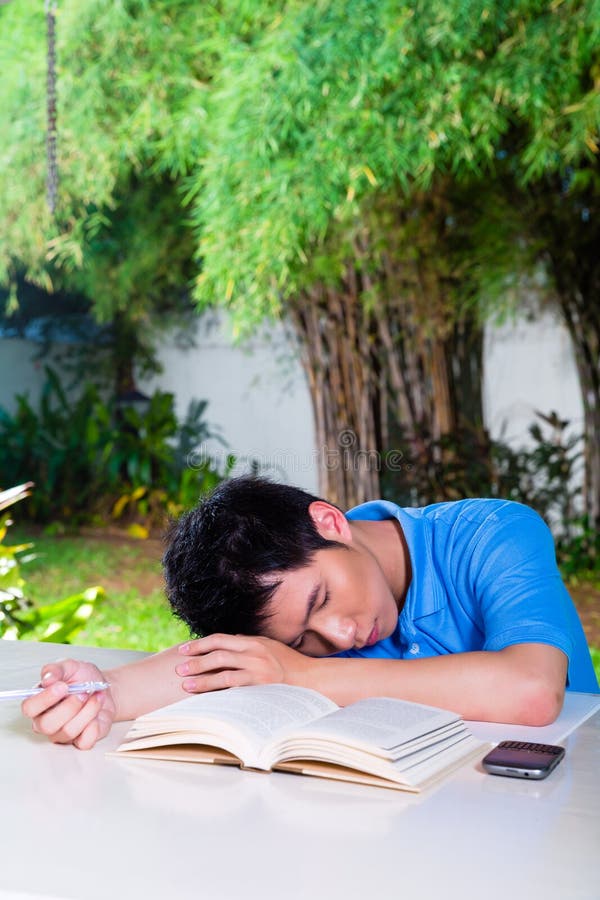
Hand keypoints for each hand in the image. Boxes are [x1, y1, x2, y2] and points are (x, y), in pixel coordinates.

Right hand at [21, 659, 115, 749]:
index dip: (45, 699)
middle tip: (84, 692)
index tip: (63, 686)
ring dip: (87, 711)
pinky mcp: (80, 741)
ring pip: (68, 731)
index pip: (29, 708)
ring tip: (96, 697)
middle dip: (69, 707)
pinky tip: (98, 714)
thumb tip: (47, 679)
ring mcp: (62, 734)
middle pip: (47, 725)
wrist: (104, 688)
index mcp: (39, 703)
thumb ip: (56, 670)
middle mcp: (46, 722)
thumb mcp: (70, 667)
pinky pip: (84, 742)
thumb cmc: (82, 678)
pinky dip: (94, 726)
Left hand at [175, 634, 310, 692]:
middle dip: (196, 661)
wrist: (311, 679)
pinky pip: (235, 689)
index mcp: (254, 642)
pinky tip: (207, 698)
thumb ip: (249, 643)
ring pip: (223, 673)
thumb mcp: (269, 646)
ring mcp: (258, 670)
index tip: (183, 650)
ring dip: (202, 680)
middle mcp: (254, 653)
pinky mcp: (261, 687)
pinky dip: (219, 693)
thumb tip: (230, 640)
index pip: (220, 640)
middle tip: (178, 668)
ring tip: (185, 685)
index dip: (200, 644)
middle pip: (218, 655)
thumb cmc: (290, 663)